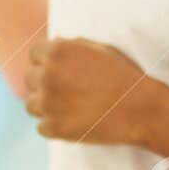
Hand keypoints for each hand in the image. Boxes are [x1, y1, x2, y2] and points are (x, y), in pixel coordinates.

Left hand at [25, 37, 162, 145]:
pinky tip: (72, 122)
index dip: (45, 61)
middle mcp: (47, 75)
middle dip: (43, 83)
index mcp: (57, 52)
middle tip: (65, 90)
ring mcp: (48, 103)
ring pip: (31, 105)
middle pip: (29, 78)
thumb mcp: (101, 50)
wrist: (139, 108)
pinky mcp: (53, 127)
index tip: (58, 70)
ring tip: (67, 108)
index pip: (34, 54)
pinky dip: (54, 126)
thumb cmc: (124, 76)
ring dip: (45, 105)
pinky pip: (41, 127)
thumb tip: (55, 42)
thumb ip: (73, 45)